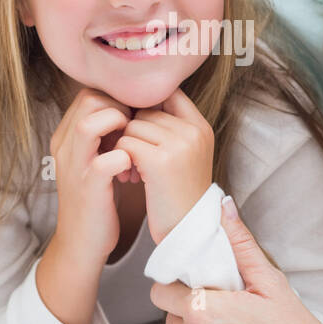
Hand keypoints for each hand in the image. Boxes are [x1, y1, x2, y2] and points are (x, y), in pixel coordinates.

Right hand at [48, 87, 135, 263]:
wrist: (82, 242)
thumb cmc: (97, 197)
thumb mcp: (93, 159)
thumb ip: (103, 135)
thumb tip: (131, 109)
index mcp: (66, 137)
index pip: (88, 94)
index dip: (115, 99)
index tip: (133, 117)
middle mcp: (65, 147)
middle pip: (88, 101)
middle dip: (119, 107)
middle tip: (135, 128)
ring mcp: (74, 167)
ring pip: (88, 125)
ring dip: (118, 126)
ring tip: (132, 142)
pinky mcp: (88, 189)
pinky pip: (105, 162)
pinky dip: (124, 158)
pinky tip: (132, 167)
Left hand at [112, 88, 213, 242]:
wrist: (187, 231)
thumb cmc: (180, 194)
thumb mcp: (185, 155)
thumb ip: (171, 127)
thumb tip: (137, 103)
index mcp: (201, 126)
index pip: (168, 93)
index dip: (147, 106)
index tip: (137, 128)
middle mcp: (193, 130)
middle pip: (144, 111)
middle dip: (133, 133)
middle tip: (134, 159)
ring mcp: (179, 144)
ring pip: (131, 126)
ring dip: (125, 147)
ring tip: (134, 171)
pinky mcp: (161, 161)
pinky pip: (126, 143)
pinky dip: (121, 159)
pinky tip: (131, 177)